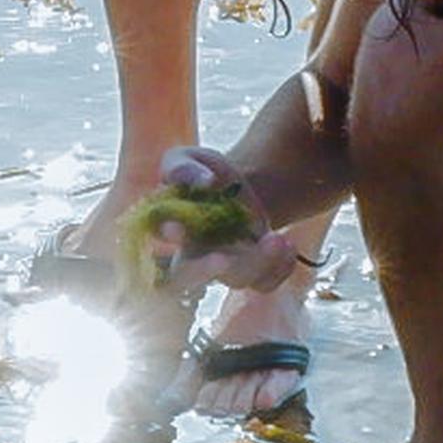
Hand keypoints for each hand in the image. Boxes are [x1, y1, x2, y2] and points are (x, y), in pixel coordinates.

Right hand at [139, 145, 300, 293]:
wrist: (241, 187)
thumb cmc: (206, 173)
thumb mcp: (191, 158)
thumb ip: (184, 166)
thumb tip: (205, 182)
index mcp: (169, 225)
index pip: (156, 237)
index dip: (163, 237)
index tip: (176, 229)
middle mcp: (190, 254)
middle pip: (184, 279)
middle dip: (201, 272)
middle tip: (223, 260)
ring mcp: (222, 267)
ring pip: (234, 280)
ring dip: (257, 262)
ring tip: (277, 238)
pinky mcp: (250, 272)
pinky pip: (263, 284)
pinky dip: (279, 268)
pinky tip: (287, 245)